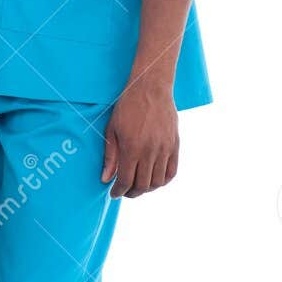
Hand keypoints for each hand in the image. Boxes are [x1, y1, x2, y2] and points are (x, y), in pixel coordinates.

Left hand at [101, 80, 178, 197]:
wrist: (151, 88)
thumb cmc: (128, 107)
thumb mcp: (112, 130)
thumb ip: (110, 156)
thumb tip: (106, 178)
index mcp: (132, 147)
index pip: (126, 180)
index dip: (118, 191)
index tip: (114, 194)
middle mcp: (150, 151)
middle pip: (142, 185)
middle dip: (131, 193)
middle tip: (124, 192)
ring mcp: (165, 149)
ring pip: (157, 182)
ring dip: (147, 189)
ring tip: (138, 186)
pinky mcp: (174, 146)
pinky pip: (171, 172)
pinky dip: (162, 181)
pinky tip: (154, 180)